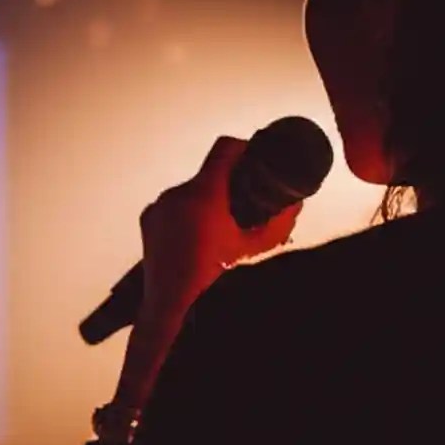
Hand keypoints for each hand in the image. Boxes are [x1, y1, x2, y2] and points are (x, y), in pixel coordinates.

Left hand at [138, 135, 300, 319]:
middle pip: (208, 173)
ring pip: (190, 189)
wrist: (169, 298)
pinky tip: (193, 231)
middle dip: (226, 182)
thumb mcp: (249, 248)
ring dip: (204, 199)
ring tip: (216, 221)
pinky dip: (185, 212)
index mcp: (203, 195)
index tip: (252, 155)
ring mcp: (159, 203)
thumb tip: (296, 205)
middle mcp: (177, 193)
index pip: (224, 149)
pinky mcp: (149, 215)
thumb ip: (276, 225)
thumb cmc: (209, 274)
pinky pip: (172, 203)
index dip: (242, 147)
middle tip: (241, 198)